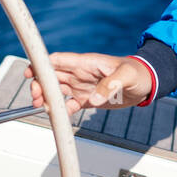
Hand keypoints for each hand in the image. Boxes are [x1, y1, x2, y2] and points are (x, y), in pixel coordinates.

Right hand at [25, 52, 153, 114]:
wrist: (146, 84)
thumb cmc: (138, 72)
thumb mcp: (126, 76)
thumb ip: (109, 85)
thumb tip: (93, 100)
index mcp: (86, 62)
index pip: (58, 60)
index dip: (41, 65)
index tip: (30, 73)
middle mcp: (80, 73)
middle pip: (51, 76)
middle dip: (40, 85)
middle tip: (37, 98)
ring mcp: (82, 86)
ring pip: (56, 90)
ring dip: (47, 98)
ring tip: (42, 107)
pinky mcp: (87, 99)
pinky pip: (69, 104)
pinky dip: (61, 110)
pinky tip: (57, 116)